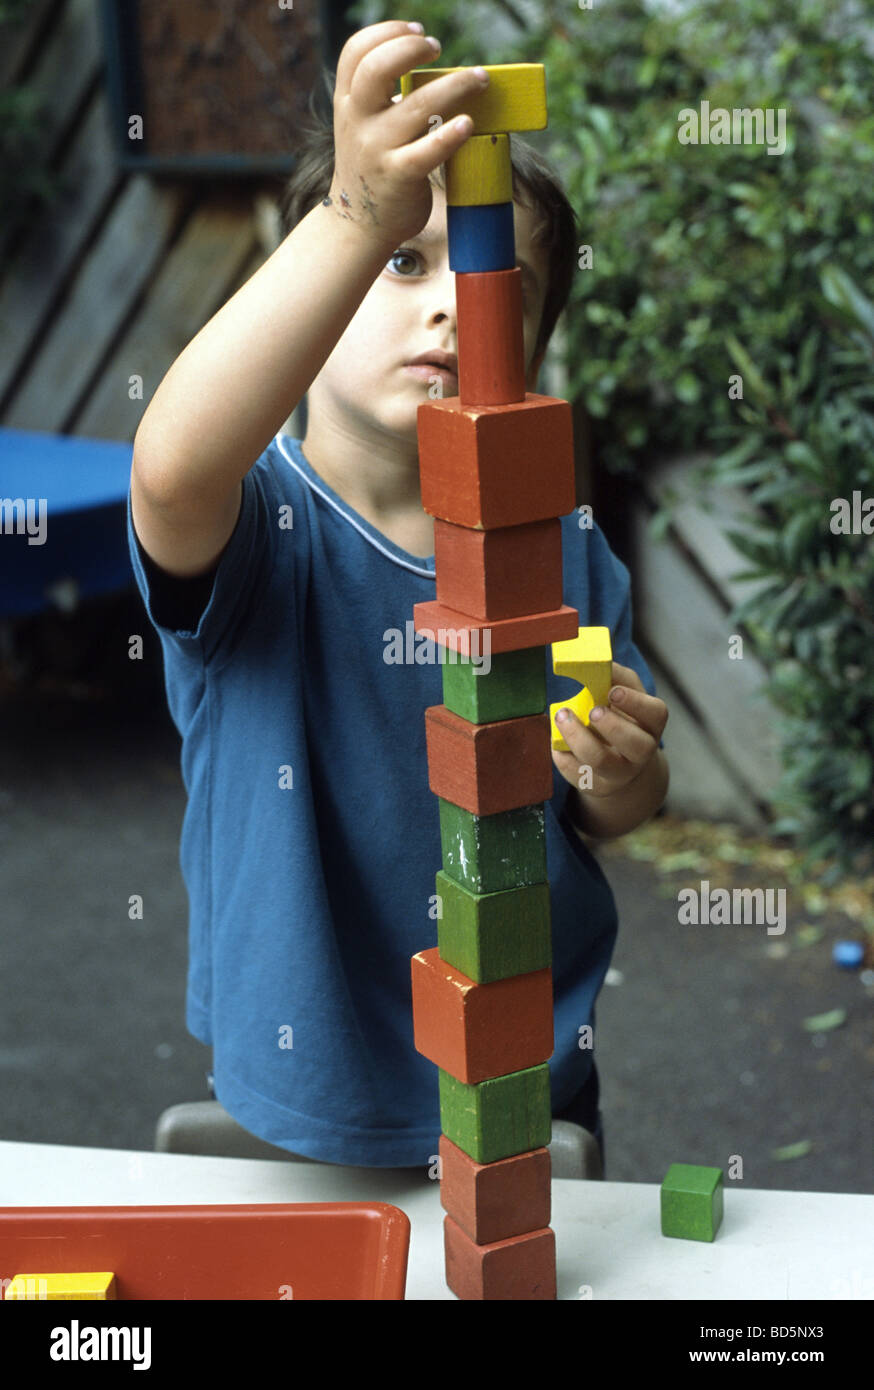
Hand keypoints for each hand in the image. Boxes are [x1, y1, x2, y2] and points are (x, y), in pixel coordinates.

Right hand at [327, 20, 489, 250]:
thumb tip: (433, 71)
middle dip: (411, 48)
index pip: (356, 52)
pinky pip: (427, 151)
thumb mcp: (363, 127)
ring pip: (417, 106)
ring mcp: (377, 149)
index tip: (418, 32)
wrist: (359, 225)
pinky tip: (468, 123)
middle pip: (377, 68)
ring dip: (454, 85)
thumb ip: (382, 99)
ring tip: (479, 78)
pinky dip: (450, 134)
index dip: (387, 32)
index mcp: (348, 103)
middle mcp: (357, 121)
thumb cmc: (372, 168)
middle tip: (437, 48)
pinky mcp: (399, 177)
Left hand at [552, 662, 668, 798]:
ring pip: (601, 761)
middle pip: (635, 744)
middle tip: (591, 711)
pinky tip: (557, 742)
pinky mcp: (598, 786)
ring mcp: (620, 773)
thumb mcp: (625, 695)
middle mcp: (641, 752)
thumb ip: (616, 676)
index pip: (656, 714)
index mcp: (651, 724)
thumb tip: (598, 662)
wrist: (620, 761)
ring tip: (562, 716)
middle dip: (611, 726)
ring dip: (578, 737)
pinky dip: (563, 756)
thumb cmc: (622, 718)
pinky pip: (578, 775)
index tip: (613, 692)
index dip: (636, 703)